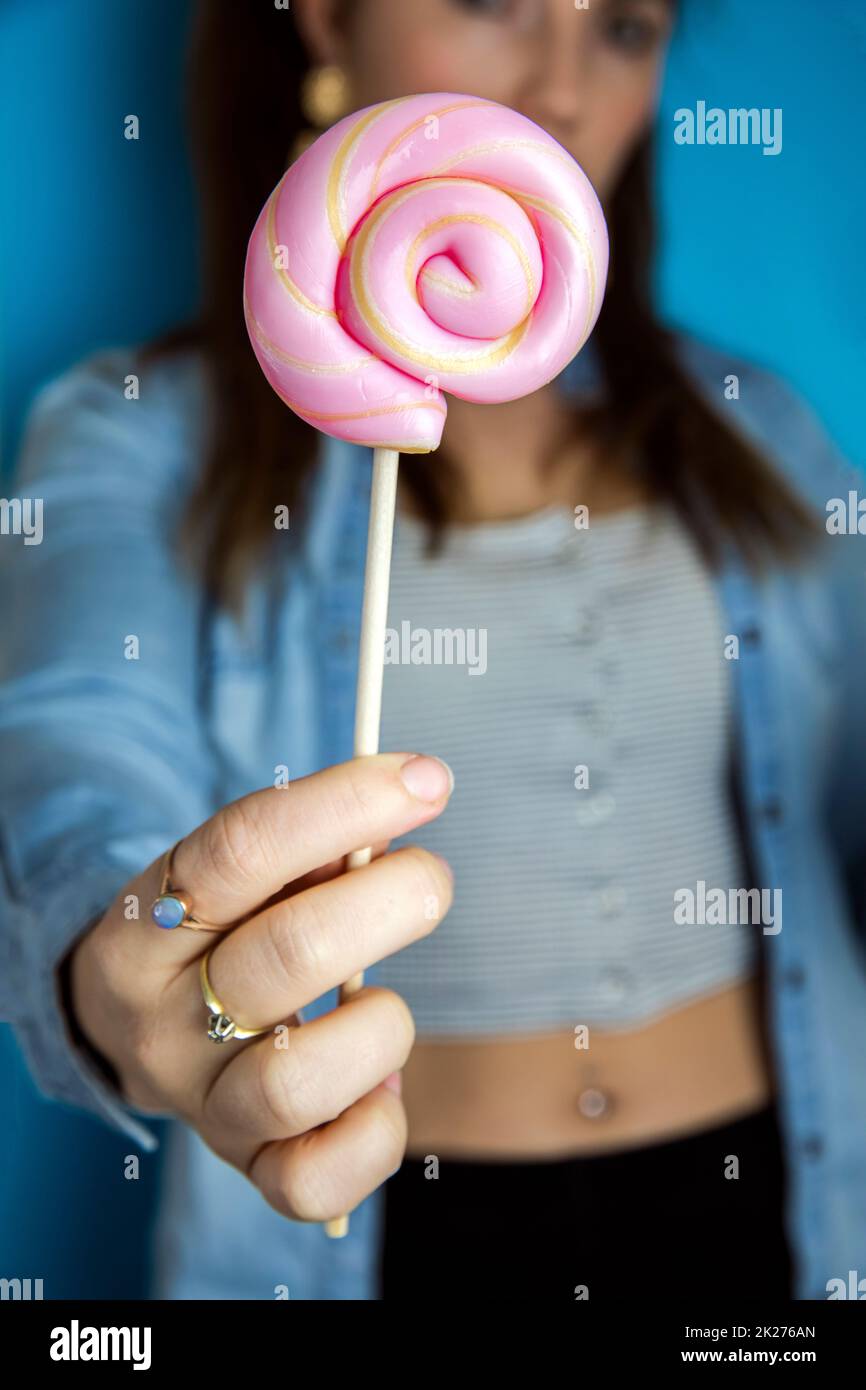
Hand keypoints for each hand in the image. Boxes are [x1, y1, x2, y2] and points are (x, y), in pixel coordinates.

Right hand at [69, 753, 453, 1221]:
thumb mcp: (235, 876)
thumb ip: (308, 843)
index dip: (347, 804)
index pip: (243, 848)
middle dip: (392, 900)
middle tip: (429, 878)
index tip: (426, 780)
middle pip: (288, 954)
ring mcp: (200, 1105)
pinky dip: (376, 1128)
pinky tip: (381, 1084)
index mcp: (147, 925)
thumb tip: (408, 798)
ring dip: (381, 1025)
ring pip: (299, 1079)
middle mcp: (159, 1022)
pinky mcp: (246, 1168)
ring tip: (381, 1001)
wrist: (140, 1029)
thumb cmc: (220, 929)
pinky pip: (314, 1183)